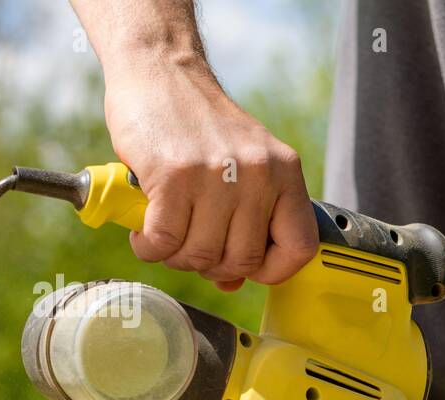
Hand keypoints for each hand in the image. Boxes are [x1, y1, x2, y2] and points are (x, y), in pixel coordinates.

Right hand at [102, 59, 318, 289]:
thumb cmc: (200, 126)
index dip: (272, 271)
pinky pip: (165, 241)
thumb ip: (246, 223)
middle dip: (213, 266)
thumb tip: (231, 284)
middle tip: (192, 249)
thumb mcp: (242, 166)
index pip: (300, 248)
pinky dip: (150, 248)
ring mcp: (218, 175)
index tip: (246, 268)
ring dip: (177, 257)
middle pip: (243, 260)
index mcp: (285, 172)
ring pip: (202, 254)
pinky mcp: (174, 176)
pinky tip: (144, 235)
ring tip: (166, 237)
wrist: (161, 70)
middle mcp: (258, 174)